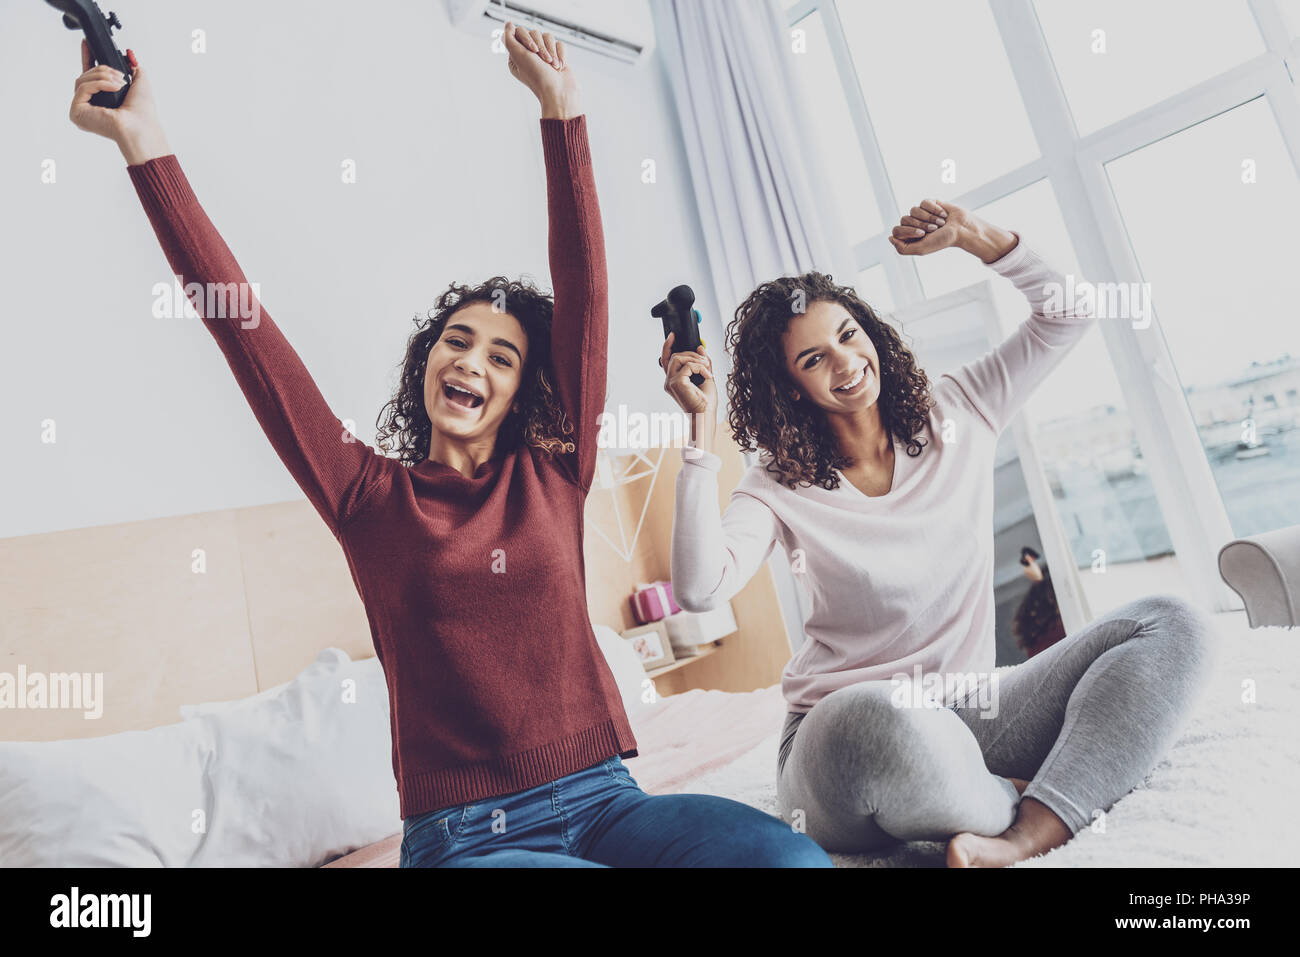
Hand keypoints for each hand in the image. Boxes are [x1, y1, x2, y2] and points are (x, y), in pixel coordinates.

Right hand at [69, 40, 168, 162]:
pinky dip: (99, 84)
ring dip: (103, 76)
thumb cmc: (143, 112)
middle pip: (85, 75)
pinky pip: (82, 87)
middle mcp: (89, 106)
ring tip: (120, 84)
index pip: (90, 76)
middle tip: (121, 77)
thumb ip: (133, 66)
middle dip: (103, 70)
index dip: (87, 58)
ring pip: (82, 79)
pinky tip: (114, 87)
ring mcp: (81, 110)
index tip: (87, 43)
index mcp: (102, 100)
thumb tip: (129, 54)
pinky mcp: (76, 112)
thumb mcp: (140, 82)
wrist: (142, 128)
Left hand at [502, 21, 580, 118]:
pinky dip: (561, 54)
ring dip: (552, 51)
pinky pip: (560, 44)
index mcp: (517, 56)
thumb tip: (508, 24)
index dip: (527, 38)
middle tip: (545, 61)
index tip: (532, 51)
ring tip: (554, 66)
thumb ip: (509, 38)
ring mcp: (544, 55)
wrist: (559, 92)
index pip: (519, 32)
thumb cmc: (538, 77)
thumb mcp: (518, 56)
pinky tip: (560, 66)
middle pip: (535, 33)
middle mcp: (529, 55)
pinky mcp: (557, 57)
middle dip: (542, 47)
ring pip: (548, 37)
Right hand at [660, 334, 716, 416]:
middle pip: (674, 356)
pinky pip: (688, 366)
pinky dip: (701, 368)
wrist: (706, 415)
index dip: (667, 346)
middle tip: (704, 361)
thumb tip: (700, 348)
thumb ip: (703, 362)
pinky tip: (707, 376)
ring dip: (696, 360)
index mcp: (674, 380)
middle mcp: (669, 381)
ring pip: (679, 358)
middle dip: (691, 354)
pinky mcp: (677, 383)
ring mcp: (671, 383)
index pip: (666, 359)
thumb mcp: (706, 376)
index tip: (673, 336)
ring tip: (706, 368)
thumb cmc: (705, 402)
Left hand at [887, 199, 965, 256]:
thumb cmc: (942, 240)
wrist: (961, 228)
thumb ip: (902, 248)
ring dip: (929, 218)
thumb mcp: (921, 249)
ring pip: (913, 210)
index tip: (922, 234)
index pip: (896, 230)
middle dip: (920, 224)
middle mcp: (913, 224)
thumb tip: (890, 237)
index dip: (908, 231)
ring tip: (940, 223)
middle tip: (933, 229)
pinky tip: (943, 215)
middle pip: (904, 219)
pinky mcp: (929, 204)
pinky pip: (924, 202)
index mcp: (909, 237)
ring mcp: (920, 213)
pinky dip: (934, 209)